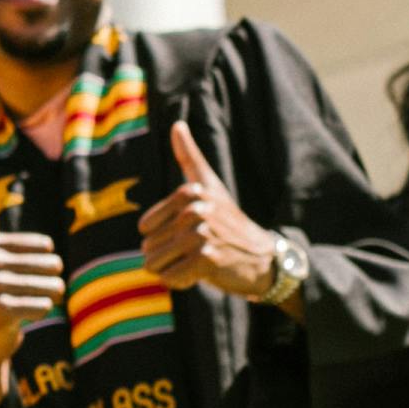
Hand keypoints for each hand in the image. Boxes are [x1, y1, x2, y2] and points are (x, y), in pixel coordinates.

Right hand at [0, 176, 63, 407]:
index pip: (46, 247)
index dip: (43, 264)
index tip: (19, 275)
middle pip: (52, 266)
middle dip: (47, 283)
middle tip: (24, 294)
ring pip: (52, 287)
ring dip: (45, 300)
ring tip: (26, 305)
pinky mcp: (1, 310)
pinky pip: (43, 306)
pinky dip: (39, 313)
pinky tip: (21, 319)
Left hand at [137, 124, 283, 299]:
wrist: (263, 257)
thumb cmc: (229, 222)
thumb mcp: (210, 186)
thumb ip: (189, 156)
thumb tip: (177, 125)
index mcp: (190, 191)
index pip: (145, 228)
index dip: (164, 238)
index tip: (192, 232)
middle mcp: (194, 209)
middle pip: (148, 247)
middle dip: (168, 256)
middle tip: (198, 250)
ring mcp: (200, 233)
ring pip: (154, 264)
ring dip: (173, 270)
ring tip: (199, 261)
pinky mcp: (205, 259)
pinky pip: (170, 279)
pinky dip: (182, 282)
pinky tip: (203, 274)